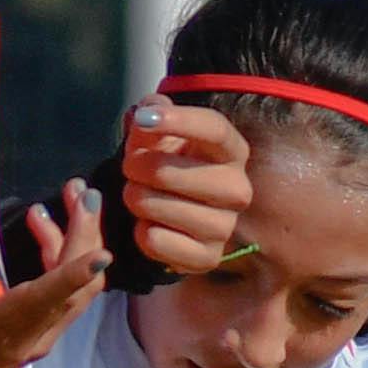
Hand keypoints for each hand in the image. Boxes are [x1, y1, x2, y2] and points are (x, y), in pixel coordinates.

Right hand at [0, 185, 108, 367]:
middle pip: (77, 290)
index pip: (48, 298)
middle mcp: (30, 337)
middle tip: (82, 191)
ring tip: (68, 201)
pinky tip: (43, 232)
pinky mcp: (35, 338)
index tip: (102, 251)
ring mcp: (37, 340)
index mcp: (0, 327)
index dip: (76, 274)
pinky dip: (66, 264)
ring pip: (77, 294)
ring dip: (79, 246)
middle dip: (85, 236)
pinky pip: (65, 300)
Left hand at [117, 99, 252, 272]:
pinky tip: (148, 226)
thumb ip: (154, 113)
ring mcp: (225, 227)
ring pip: (162, 208)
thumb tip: (149, 109)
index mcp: (232, 151)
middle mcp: (237, 189)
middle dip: (139, 167)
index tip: (142, 120)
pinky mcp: (207, 258)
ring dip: (137, 200)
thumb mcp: (161, 134)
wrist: (174, 217)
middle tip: (129, 167)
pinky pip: (158, 242)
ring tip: (136, 196)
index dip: (177, 121)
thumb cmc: (170, 166)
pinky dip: (142, 233)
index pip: (214, 128)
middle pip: (174, 172)